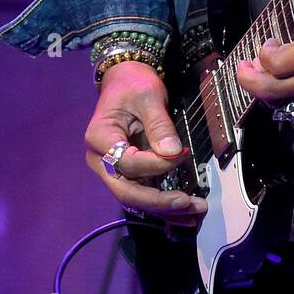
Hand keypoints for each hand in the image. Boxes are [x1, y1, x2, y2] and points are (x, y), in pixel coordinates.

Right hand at [84, 60, 206, 227]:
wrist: (126, 80)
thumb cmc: (133, 84)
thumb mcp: (148, 96)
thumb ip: (159, 124)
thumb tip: (173, 153)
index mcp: (99, 138)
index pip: (126, 162)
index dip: (155, 164)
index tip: (181, 155)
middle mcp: (101, 159)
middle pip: (126, 190)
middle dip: (158, 201)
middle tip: (187, 203)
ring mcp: (113, 169)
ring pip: (136, 197)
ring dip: (164, 209)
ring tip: (194, 213)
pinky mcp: (129, 172)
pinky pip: (144, 192)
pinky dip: (163, 203)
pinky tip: (184, 211)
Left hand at [237, 0, 293, 126]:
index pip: (278, 63)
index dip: (264, 55)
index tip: (267, 45)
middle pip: (272, 90)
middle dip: (249, 79)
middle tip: (244, 69)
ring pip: (282, 106)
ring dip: (268, 92)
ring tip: (266, 77)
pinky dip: (288, 105)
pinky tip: (288, 91)